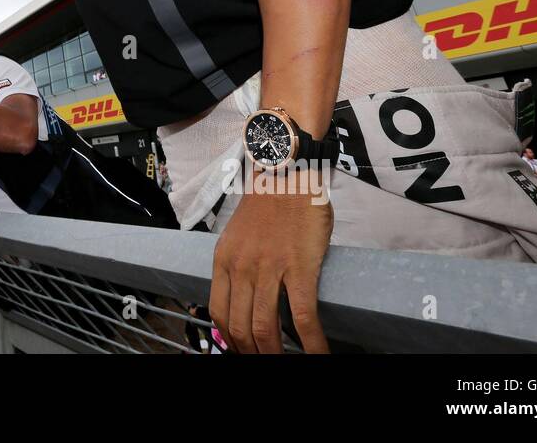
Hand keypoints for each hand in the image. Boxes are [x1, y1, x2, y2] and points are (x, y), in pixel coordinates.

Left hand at [210, 187, 331, 353]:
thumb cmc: (270, 204)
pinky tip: (318, 354)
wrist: (287, 172)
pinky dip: (311, 344)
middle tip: (265, 360)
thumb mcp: (238, 236)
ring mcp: (268, 268)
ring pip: (264, 329)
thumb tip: (246, 297)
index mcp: (224, 261)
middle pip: (239, 327)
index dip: (230, 341)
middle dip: (251, 352)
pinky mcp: (299, 267)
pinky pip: (302, 317)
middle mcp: (241, 267)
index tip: (242, 350)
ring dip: (274, 355)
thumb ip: (238, 265)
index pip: (218, 313)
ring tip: (288, 363)